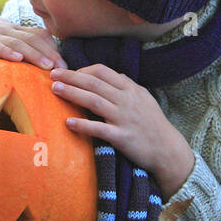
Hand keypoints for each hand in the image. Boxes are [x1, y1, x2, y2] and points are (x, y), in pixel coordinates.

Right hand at [0, 10, 66, 69]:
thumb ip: (9, 50)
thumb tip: (27, 68)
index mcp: (9, 29)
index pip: (37, 35)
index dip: (53, 48)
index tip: (66, 65)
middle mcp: (3, 29)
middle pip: (33, 38)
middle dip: (51, 53)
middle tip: (65, 70)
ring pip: (17, 42)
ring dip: (35, 54)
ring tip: (50, 67)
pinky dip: (6, 51)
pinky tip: (17, 59)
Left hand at [50, 64, 195, 197]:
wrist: (168, 150)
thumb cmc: (154, 124)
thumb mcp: (145, 99)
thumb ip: (128, 86)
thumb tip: (115, 75)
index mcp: (130, 89)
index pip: (103, 71)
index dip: (82, 70)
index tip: (68, 72)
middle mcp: (126, 100)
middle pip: (94, 83)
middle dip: (71, 77)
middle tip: (52, 75)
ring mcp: (124, 118)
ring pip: (93, 101)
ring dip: (72, 93)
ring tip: (55, 89)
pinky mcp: (122, 137)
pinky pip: (99, 129)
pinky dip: (83, 125)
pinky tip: (68, 123)